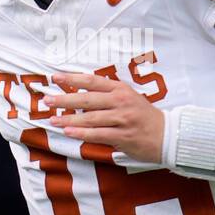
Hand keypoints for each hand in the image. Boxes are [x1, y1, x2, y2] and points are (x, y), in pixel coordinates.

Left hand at [44, 72, 164, 163]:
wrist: (167, 134)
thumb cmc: (144, 116)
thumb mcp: (129, 98)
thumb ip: (108, 94)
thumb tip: (80, 93)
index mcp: (121, 89)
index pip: (92, 81)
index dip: (72, 79)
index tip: (55, 78)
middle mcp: (121, 101)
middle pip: (87, 99)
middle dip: (64, 99)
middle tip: (47, 100)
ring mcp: (122, 119)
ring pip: (90, 118)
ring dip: (68, 119)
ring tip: (52, 119)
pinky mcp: (123, 136)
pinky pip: (98, 134)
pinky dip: (82, 133)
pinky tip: (69, 132)